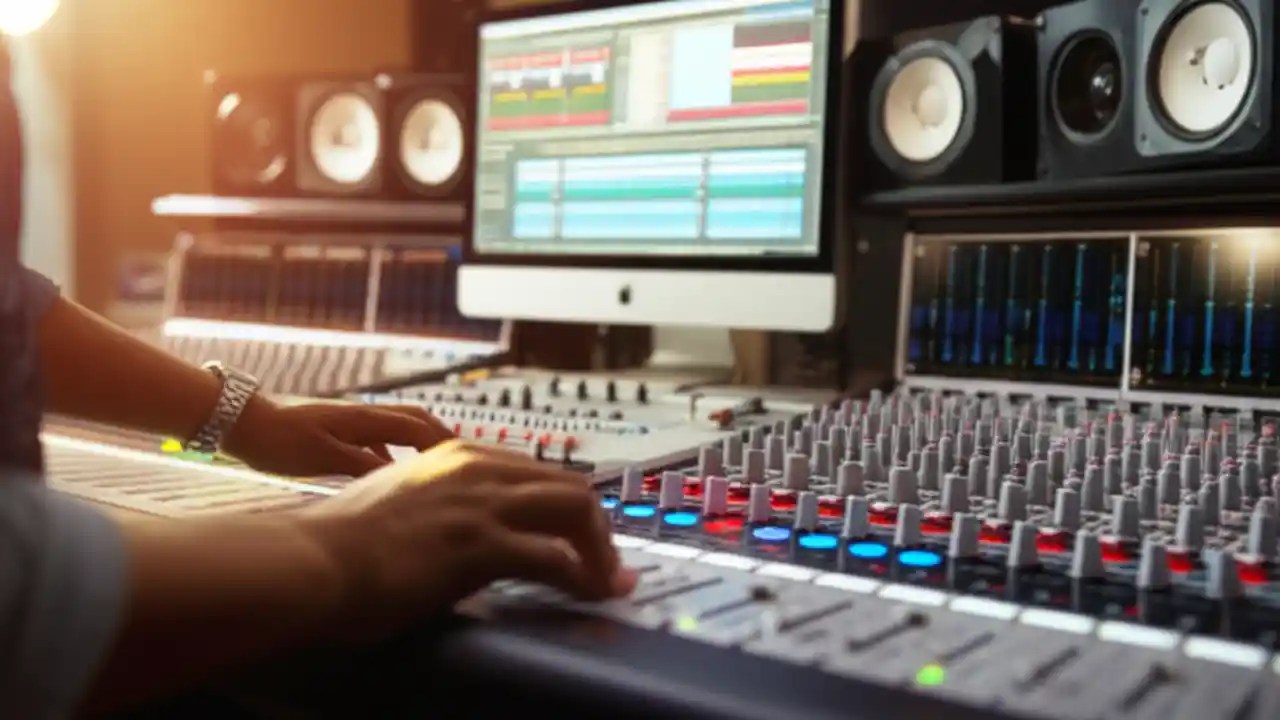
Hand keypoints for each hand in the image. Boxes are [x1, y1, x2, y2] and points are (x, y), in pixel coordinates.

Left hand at [224, 396, 453, 477]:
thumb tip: (400, 475)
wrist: (245, 425)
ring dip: (421, 443)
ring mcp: (352, 421)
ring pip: (398, 427)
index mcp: (364, 421)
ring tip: (437, 467)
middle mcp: (364, 416)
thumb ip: (362, 464)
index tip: (467, 463)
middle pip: (415, 420)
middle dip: (441, 437)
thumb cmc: (279, 443)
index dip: (444, 445)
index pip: (417, 429)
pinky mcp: (340, 430)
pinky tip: (391, 472)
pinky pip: (379, 437)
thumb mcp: (322, 458)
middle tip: (463, 460)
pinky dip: (396, 451)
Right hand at [300, 440, 637, 640]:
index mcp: (457, 456)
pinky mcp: (481, 544)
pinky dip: (583, 577)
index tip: (580, 536)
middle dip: (597, 527)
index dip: (567, 507)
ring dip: (600, 550)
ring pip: (574, 511)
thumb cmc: (338, 546)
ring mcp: (482, 504)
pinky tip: (590, 595)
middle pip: (568, 485)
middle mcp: (477, 468)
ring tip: (607, 582)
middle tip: (606, 564)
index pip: (536, 472)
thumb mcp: (398, 505)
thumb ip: (437, 506)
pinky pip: (556, 558)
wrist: (309, 563)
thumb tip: (458, 535)